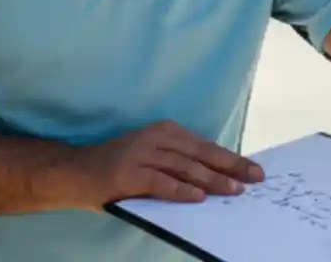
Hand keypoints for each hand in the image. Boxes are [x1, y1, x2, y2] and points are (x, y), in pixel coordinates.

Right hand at [65, 120, 264, 210]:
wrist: (76, 172)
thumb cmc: (120, 168)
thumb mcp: (153, 158)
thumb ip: (179, 164)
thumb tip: (218, 180)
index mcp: (165, 132)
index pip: (206, 146)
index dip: (231, 158)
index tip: (254, 169)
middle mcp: (155, 138)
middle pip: (201, 154)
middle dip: (231, 167)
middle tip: (254, 179)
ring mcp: (141, 154)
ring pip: (185, 168)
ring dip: (212, 180)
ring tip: (233, 190)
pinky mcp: (128, 173)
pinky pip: (161, 182)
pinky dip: (181, 190)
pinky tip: (198, 198)